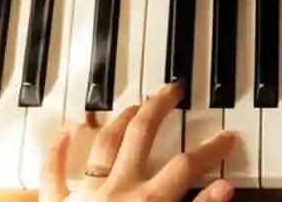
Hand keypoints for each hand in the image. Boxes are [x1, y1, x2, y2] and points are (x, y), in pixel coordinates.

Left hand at [40, 82, 236, 201]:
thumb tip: (225, 189)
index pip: (188, 166)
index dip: (212, 150)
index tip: (228, 138)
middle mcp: (117, 191)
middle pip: (142, 134)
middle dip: (160, 107)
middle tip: (173, 90)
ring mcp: (85, 197)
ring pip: (103, 144)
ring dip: (119, 119)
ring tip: (134, 104)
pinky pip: (53, 175)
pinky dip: (58, 152)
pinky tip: (66, 133)